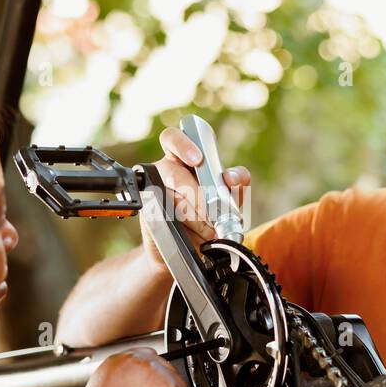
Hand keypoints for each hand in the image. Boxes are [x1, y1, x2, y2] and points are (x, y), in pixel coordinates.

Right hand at [140, 126, 251, 271]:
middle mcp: (164, 171)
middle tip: (212, 212)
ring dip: (196, 218)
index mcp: (182, 158)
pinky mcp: (149, 215)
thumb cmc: (212, 215)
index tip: (197, 159)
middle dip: (197, 195)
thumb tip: (231, 177)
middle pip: (175, 175)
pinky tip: (197, 234)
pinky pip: (165, 218)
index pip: (173, 138)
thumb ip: (236, 183)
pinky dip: (186, 228)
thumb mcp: (230, 196)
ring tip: (210, 228)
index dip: (183, 145)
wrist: (196, 248)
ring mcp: (154, 193)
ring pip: (173, 200)